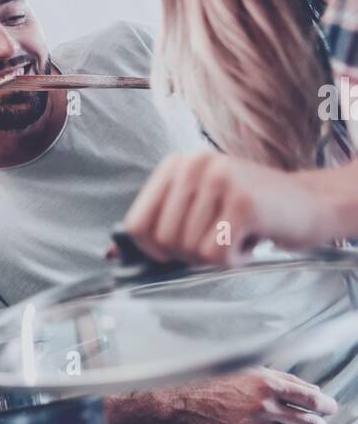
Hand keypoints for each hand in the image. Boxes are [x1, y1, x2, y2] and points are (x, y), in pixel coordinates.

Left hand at [121, 152, 344, 264]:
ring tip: (238, 234)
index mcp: (176, 164)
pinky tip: (251, 239)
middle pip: (162, 240)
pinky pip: (215, 255)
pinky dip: (234, 260)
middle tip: (220, 240)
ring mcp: (219, 179)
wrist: (311, 203)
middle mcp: (194, 163)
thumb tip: (113, 256)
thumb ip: (160, 225)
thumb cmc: (251, 213)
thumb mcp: (199, 208)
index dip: (153, 251)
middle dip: (190, 255)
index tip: (179, 252)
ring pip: (189, 250)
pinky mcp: (242, 202)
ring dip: (216, 257)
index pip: (136, 224)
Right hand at [175, 367, 335, 423]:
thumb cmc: (222, 383)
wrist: (191, 401)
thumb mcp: (254, 372)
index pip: (312, 398)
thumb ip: (286, 379)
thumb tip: (313, 391)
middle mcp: (266, 406)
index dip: (327, 406)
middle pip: (310, 422)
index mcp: (270, 384)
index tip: (329, 408)